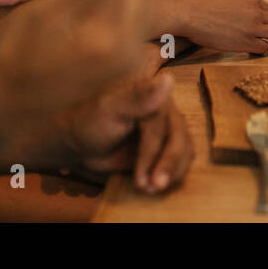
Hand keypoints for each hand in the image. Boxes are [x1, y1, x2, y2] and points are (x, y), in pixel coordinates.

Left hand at [65, 74, 193, 193]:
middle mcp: (166, 110)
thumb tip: (168, 79)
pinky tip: (155, 186)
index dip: (154, 152)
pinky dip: (173, 175)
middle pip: (179, 139)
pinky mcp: (166, 148)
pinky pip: (181, 161)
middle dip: (167, 165)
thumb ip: (138, 97)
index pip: (163, 125)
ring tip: (150, 189)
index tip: (143, 176)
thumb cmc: (91, 122)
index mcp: (154, 94)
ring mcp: (168, 130)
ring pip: (185, 151)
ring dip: (172, 173)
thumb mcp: (109, 109)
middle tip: (152, 187)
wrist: (82, 144)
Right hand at [177, 0, 267, 53]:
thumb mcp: (229, 1)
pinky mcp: (247, 42)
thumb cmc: (204, 8)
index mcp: (252, 0)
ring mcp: (253, 27)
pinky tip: (262, 51)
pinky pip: (264, 47)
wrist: (192, 14)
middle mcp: (256, 12)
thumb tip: (250, 21)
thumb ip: (243, 9)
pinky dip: (265, 49)